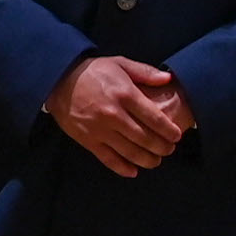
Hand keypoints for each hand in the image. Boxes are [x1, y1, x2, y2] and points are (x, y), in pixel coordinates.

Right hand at [44, 54, 189, 176]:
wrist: (58, 80)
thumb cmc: (93, 71)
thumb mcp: (120, 64)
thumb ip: (144, 72)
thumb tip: (167, 79)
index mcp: (125, 94)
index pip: (153, 117)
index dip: (168, 129)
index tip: (177, 136)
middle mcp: (114, 114)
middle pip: (144, 137)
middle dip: (161, 147)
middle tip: (169, 150)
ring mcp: (100, 129)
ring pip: (129, 151)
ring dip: (146, 159)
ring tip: (156, 161)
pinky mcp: (88, 140)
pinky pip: (108, 158)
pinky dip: (122, 167)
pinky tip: (133, 171)